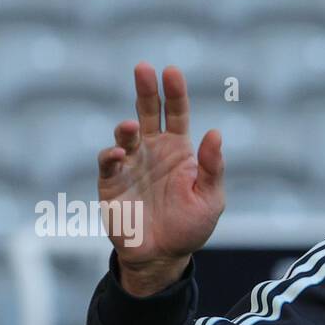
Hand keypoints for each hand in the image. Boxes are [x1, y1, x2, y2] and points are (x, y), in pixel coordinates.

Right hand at [97, 63, 224, 295]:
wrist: (162, 257)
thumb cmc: (189, 226)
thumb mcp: (210, 198)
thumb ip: (212, 167)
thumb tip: (215, 132)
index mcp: (178, 150)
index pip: (176, 114)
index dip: (174, 93)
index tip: (171, 71)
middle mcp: (152, 151)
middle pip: (148, 112)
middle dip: (145, 90)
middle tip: (142, 68)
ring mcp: (130, 165)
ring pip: (125, 135)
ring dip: (127, 128)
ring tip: (130, 126)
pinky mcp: (111, 183)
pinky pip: (108, 163)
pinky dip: (112, 155)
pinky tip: (119, 154)